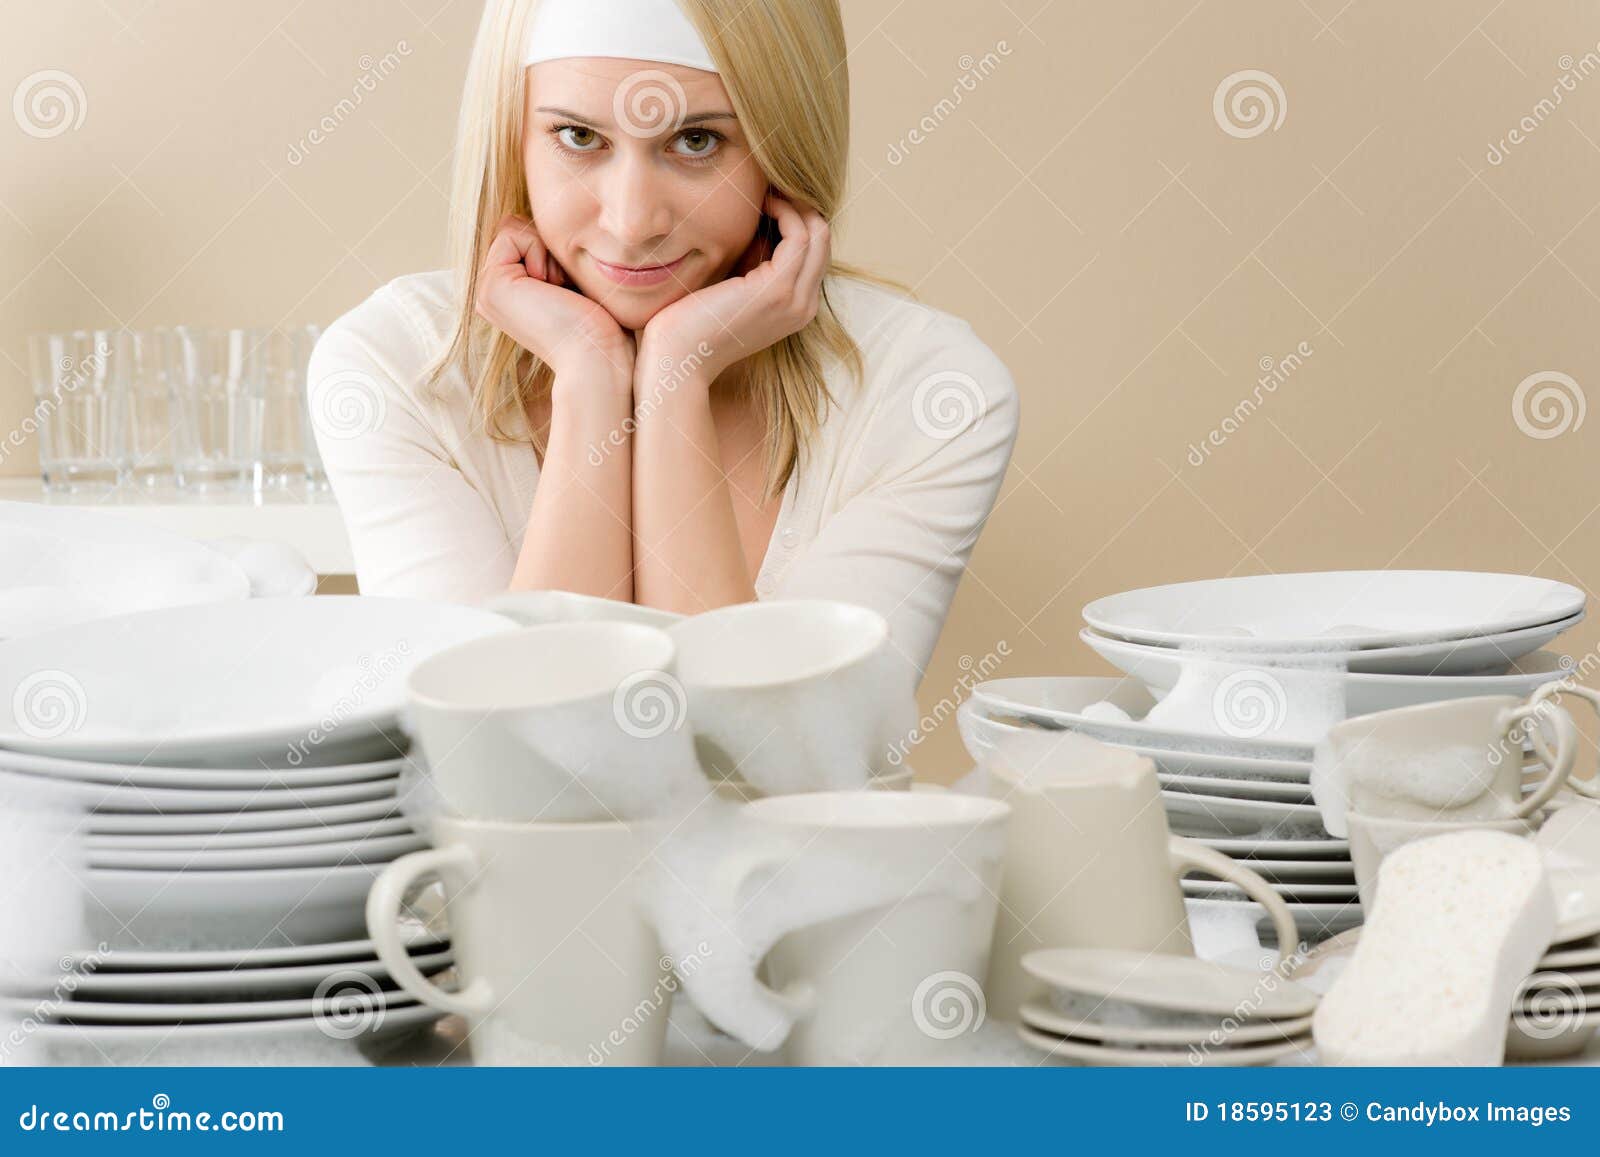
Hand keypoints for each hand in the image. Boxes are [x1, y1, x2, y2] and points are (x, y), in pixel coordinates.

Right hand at [474, 214, 634, 384]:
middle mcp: (491, 292)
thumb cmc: (600, 323)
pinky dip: (541, 253)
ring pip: (515, 227)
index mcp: (507, 291)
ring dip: (548, 252)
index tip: (569, 287)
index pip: (523, 233)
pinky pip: (513, 232)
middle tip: (565, 289)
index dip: (554, 248)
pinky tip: (552, 289)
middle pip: (517, 227)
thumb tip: (555, 218)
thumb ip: (554, 254)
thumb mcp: (574, 278)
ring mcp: (486, 289)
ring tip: (560, 290)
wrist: (598, 354)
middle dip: (550, 248)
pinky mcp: (490, 285)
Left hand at [636, 192, 829, 395]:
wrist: (678, 358)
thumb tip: (760, 223)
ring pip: (817, 233)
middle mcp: (803, 306)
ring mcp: (795, 300)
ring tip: (765, 190)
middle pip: (823, 239)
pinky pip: (799, 235)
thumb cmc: (692, 323)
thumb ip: (752, 262)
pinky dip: (784, 211)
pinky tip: (761, 203)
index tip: (770, 197)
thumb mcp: (733, 286)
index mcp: (795, 308)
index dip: (797, 219)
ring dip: (793, 203)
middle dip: (801, 206)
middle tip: (771, 185)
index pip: (814, 252)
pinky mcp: (778, 290)